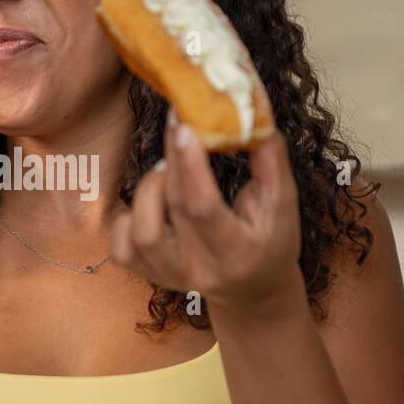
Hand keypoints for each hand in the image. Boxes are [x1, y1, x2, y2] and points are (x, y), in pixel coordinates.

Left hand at [108, 109, 304, 319]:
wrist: (252, 290)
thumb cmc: (270, 241)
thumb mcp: (283, 204)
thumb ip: (269, 160)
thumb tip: (251, 113)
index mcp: (238, 254)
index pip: (204, 209)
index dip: (190, 167)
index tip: (184, 126)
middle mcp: (200, 270)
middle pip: (174, 209)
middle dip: (172, 159)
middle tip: (178, 125)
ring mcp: (170, 276)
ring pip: (140, 231)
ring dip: (150, 189)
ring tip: (168, 171)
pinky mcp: (148, 275)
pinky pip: (120, 245)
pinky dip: (128, 217)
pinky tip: (151, 202)